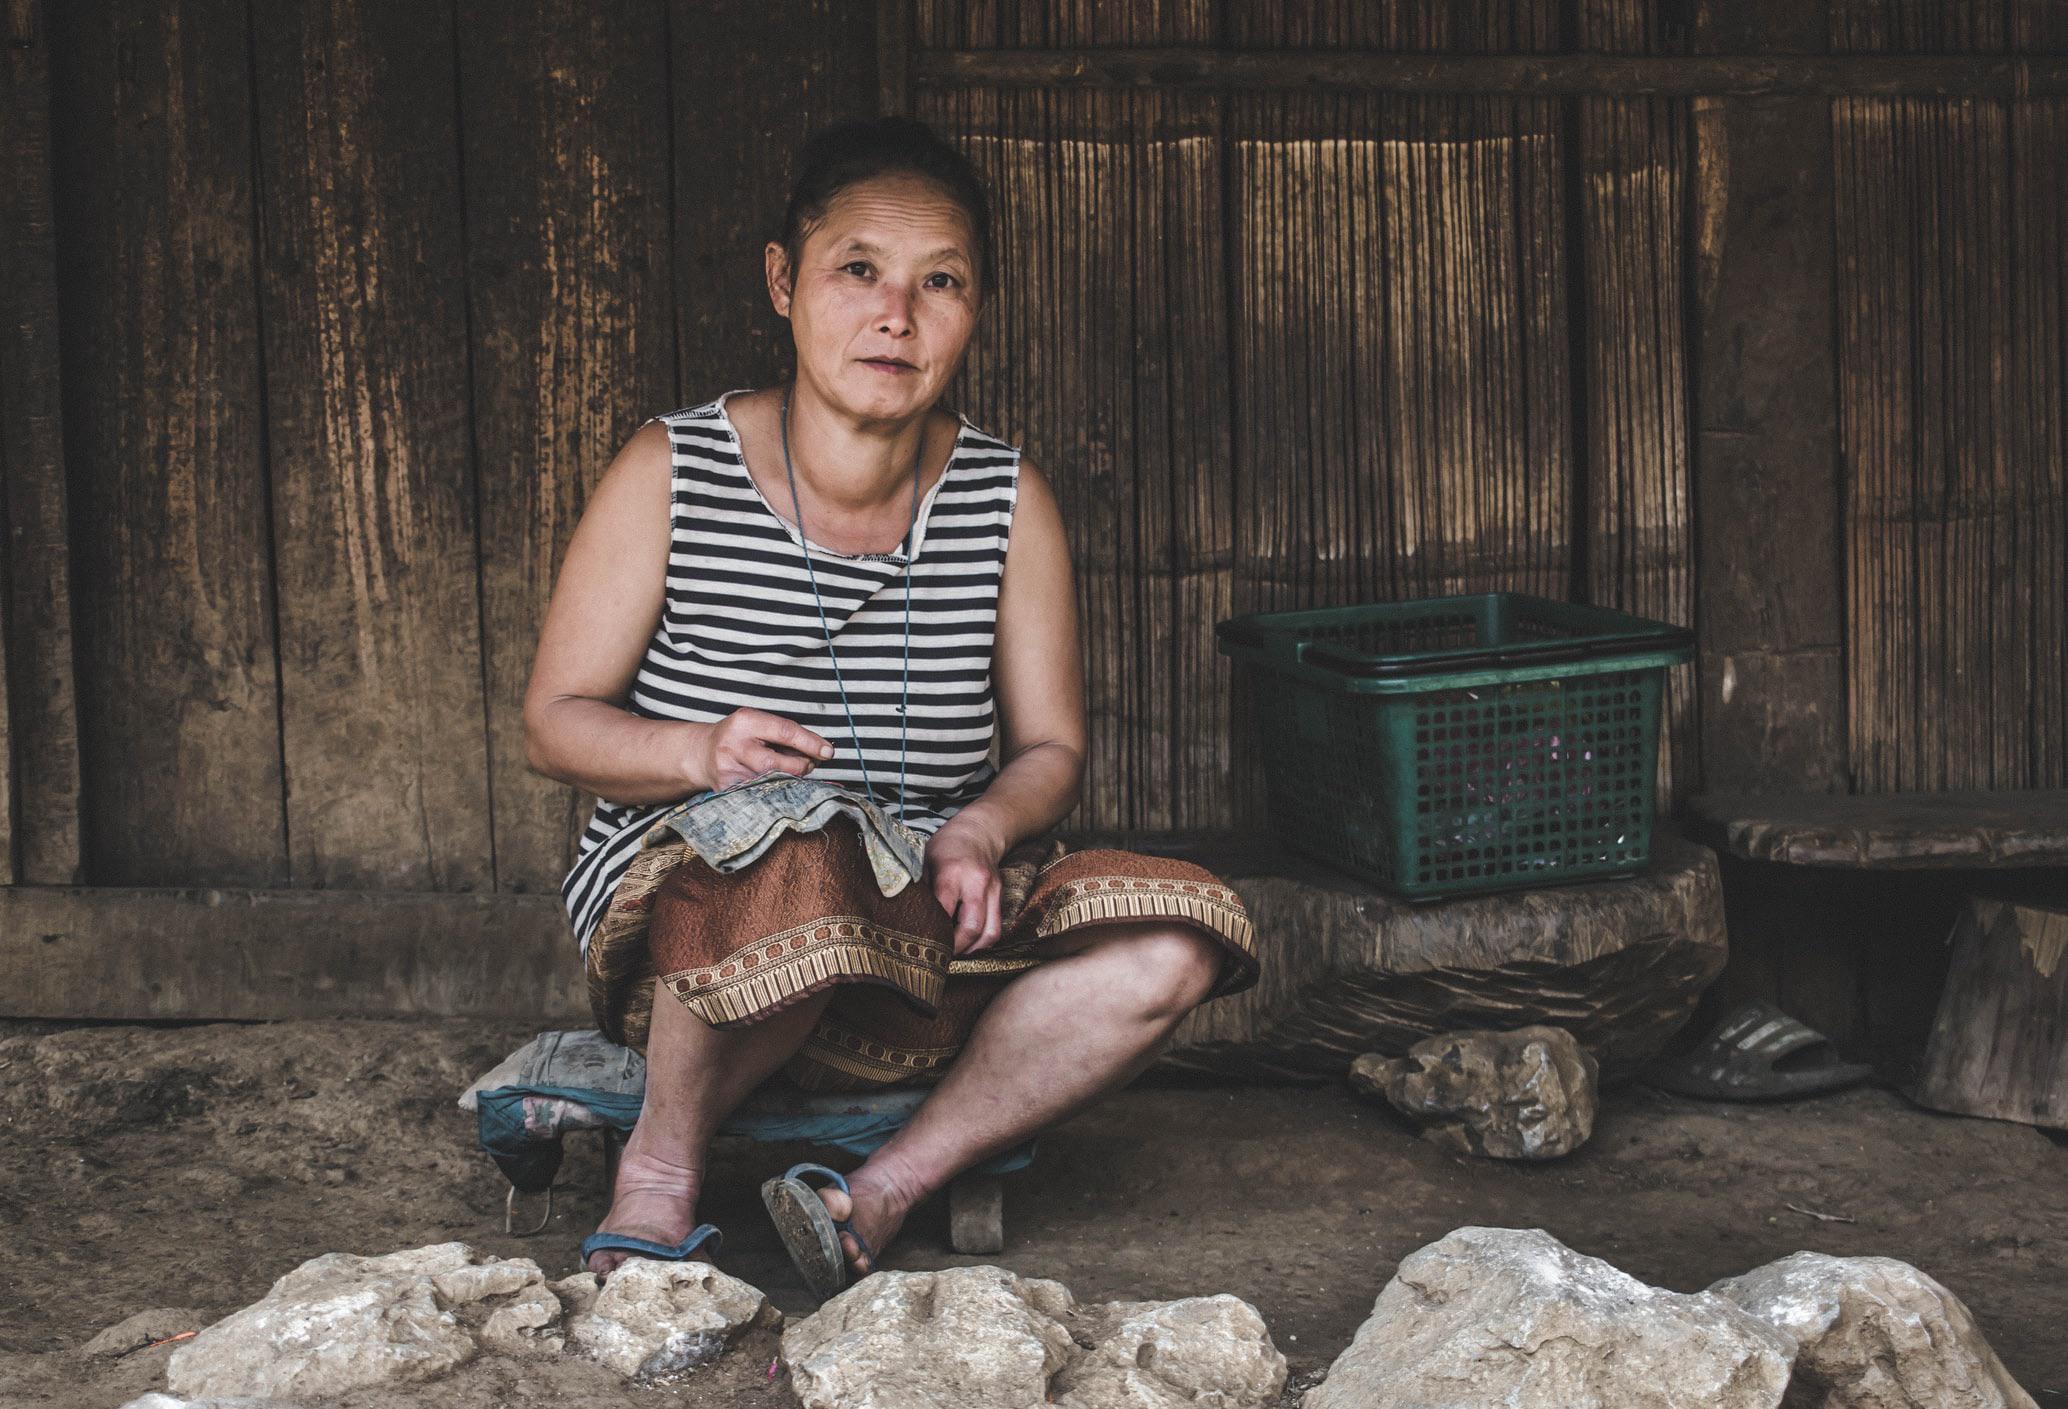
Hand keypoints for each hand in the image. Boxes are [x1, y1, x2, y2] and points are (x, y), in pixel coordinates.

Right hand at [693, 707, 833, 790]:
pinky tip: (771, 783)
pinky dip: (772, 790)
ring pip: (770, 781)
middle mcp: (734, 745)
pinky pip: (760, 793)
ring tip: (785, 770)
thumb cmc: (739, 737)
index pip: (785, 732)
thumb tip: (819, 752)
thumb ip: (785, 735)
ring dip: (787, 779)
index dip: (810, 743)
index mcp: (746, 721)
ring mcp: (728, 769)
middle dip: (800, 766)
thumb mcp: (758, 724)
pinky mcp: (726, 788)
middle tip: (807, 764)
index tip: (828, 752)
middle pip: (777, 763)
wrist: (701, 753)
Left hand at [924, 818, 1007, 954]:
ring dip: (973, 948)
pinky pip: (996, 927)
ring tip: (955, 951)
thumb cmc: (945, 847)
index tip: (924, 944)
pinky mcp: (1001, 897)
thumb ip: (920, 890)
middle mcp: (977, 883)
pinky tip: (968, 942)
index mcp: (952, 873)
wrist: (979, 832)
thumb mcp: (923, 861)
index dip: (935, 933)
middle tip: (940, 955)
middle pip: (972, 927)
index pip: (945, 912)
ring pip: (990, 933)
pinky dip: (982, 940)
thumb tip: (907, 919)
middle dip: (955, 947)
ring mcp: (993, 891)